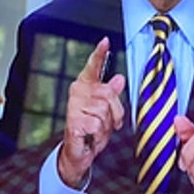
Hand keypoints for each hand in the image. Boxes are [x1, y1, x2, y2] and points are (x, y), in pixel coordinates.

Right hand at [57, 37, 125, 188]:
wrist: (77, 152)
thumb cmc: (90, 129)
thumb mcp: (106, 111)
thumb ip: (111, 94)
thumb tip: (119, 78)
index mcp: (85, 86)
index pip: (93, 67)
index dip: (99, 54)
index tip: (105, 41)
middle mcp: (77, 93)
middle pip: (108, 93)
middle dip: (114, 111)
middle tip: (107, 121)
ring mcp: (74, 107)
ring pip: (104, 110)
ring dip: (106, 125)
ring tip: (97, 129)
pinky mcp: (74, 122)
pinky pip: (98, 124)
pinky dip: (99, 134)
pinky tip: (91, 135)